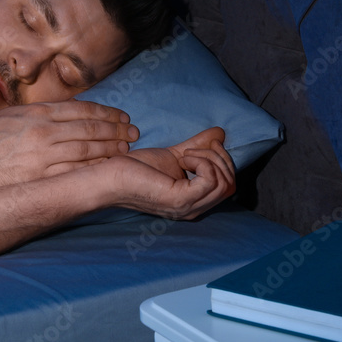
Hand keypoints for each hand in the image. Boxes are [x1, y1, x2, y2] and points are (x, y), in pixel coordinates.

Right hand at [0, 100, 138, 187]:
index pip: (82, 109)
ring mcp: (42, 157)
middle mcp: (43, 132)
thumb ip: (41, 113)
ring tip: (127, 149)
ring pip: (88, 151)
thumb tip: (67, 113)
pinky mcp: (39, 180)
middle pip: (90, 129)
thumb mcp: (12, 116)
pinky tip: (109, 169)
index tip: (122, 116)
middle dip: (116, 130)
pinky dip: (95, 171)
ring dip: (111, 150)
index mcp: (37, 113)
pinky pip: (75, 174)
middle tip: (134, 132)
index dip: (106, 112)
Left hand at [105, 127, 235, 219]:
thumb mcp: (175, 155)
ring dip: (209, 159)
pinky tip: (183, 159)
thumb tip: (220, 132)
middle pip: (230, 185)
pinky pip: (211, 180)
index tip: (206, 145)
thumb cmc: (136, 169)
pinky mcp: (180, 200)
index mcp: (194, 202)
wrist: (111, 177)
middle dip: (221, 158)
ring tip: (185, 154)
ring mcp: (188, 207)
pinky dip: (202, 162)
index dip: (223, 161)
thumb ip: (197, 147)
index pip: (228, 186)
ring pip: (225, 183)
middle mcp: (194, 209)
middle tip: (196, 148)